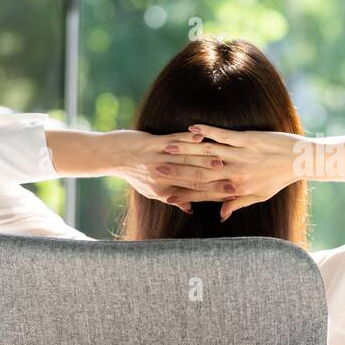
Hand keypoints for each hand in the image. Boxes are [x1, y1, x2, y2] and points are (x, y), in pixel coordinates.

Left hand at [111, 130, 238, 213]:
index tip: (229, 195)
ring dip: (203, 160)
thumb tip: (191, 208)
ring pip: (184, 161)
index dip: (211, 194)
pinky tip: (200, 136)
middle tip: (233, 181)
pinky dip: (187, 139)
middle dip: (213, 180)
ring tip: (222, 161)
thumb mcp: (152, 190)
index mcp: (162, 190)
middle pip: (191, 178)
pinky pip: (172, 141)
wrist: (111, 155)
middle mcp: (160, 176)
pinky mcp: (151, 144)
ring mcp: (156, 159)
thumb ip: (174, 198)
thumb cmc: (134, 173)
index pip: (192, 193)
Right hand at [163, 124, 305, 220]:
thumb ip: (238, 203)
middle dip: (178, 173)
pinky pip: (224, 136)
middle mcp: (236, 173)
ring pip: (208, 154)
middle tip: (157, 170)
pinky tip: (192, 128)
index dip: (185, 194)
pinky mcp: (248, 140)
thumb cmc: (280, 178)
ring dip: (186, 151)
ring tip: (166, 148)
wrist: (301, 160)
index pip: (205, 192)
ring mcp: (241, 156)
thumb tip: (220, 214)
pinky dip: (208, 132)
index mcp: (237, 188)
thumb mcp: (259, 195)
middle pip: (201, 174)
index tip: (166, 195)